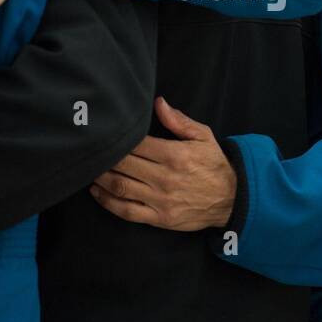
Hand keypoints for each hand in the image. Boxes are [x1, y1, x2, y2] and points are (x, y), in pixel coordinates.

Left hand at [91, 98, 236, 231]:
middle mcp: (165, 178)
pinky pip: (127, 211)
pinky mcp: (159, 218)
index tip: (105, 133)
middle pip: (124, 164)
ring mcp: (161, 200)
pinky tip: (97, 192)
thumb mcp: (203, 137)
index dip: (119, 138)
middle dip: (105, 157)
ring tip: (90, 169)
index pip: (137, 144)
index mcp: (174, 155)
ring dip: (100, 178)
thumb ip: (179, 121)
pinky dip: (108, 202)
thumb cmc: (214, 165)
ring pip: (121, 187)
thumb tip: (158, 103)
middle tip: (92, 150)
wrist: (231, 199)